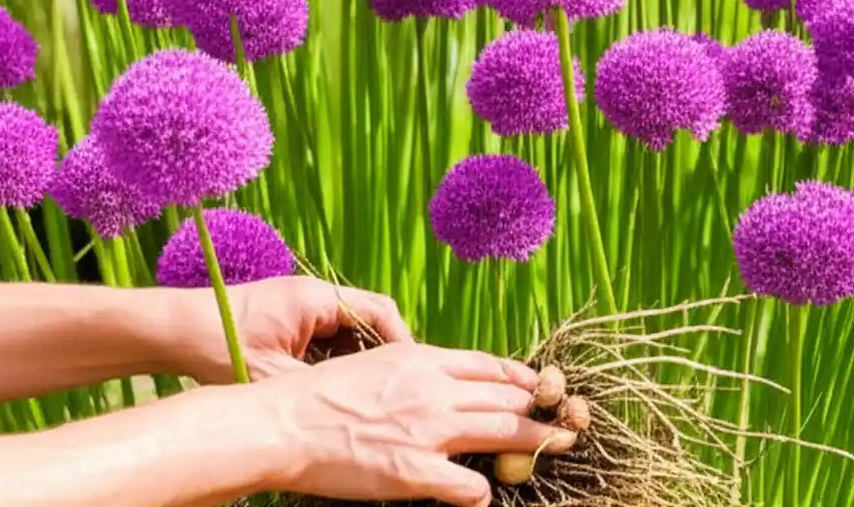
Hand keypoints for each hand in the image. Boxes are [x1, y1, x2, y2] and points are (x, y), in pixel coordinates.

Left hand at [180, 276, 412, 383]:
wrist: (171, 329)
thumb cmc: (218, 344)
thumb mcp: (271, 375)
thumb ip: (317, 389)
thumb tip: (354, 410)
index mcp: (318, 299)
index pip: (380, 312)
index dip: (402, 343)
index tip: (410, 376)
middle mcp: (315, 296)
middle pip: (368, 322)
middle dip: (381, 357)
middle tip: (390, 393)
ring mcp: (302, 307)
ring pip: (347, 333)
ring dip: (356, 362)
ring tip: (363, 397)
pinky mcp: (289, 320)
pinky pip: (326, 339)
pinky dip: (333, 362)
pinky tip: (330, 391)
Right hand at [252, 343, 575, 506]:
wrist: (286, 423)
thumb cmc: (322, 394)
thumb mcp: (376, 363)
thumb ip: (417, 369)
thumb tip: (447, 382)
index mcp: (422, 361)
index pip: (489, 367)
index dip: (521, 379)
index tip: (540, 387)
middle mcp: (434, 392)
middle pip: (505, 398)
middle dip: (541, 411)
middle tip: (567, 419)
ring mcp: (428, 432)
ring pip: (502, 433)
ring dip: (534, 442)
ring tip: (556, 446)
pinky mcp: (416, 473)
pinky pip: (469, 486)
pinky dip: (483, 491)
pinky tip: (485, 493)